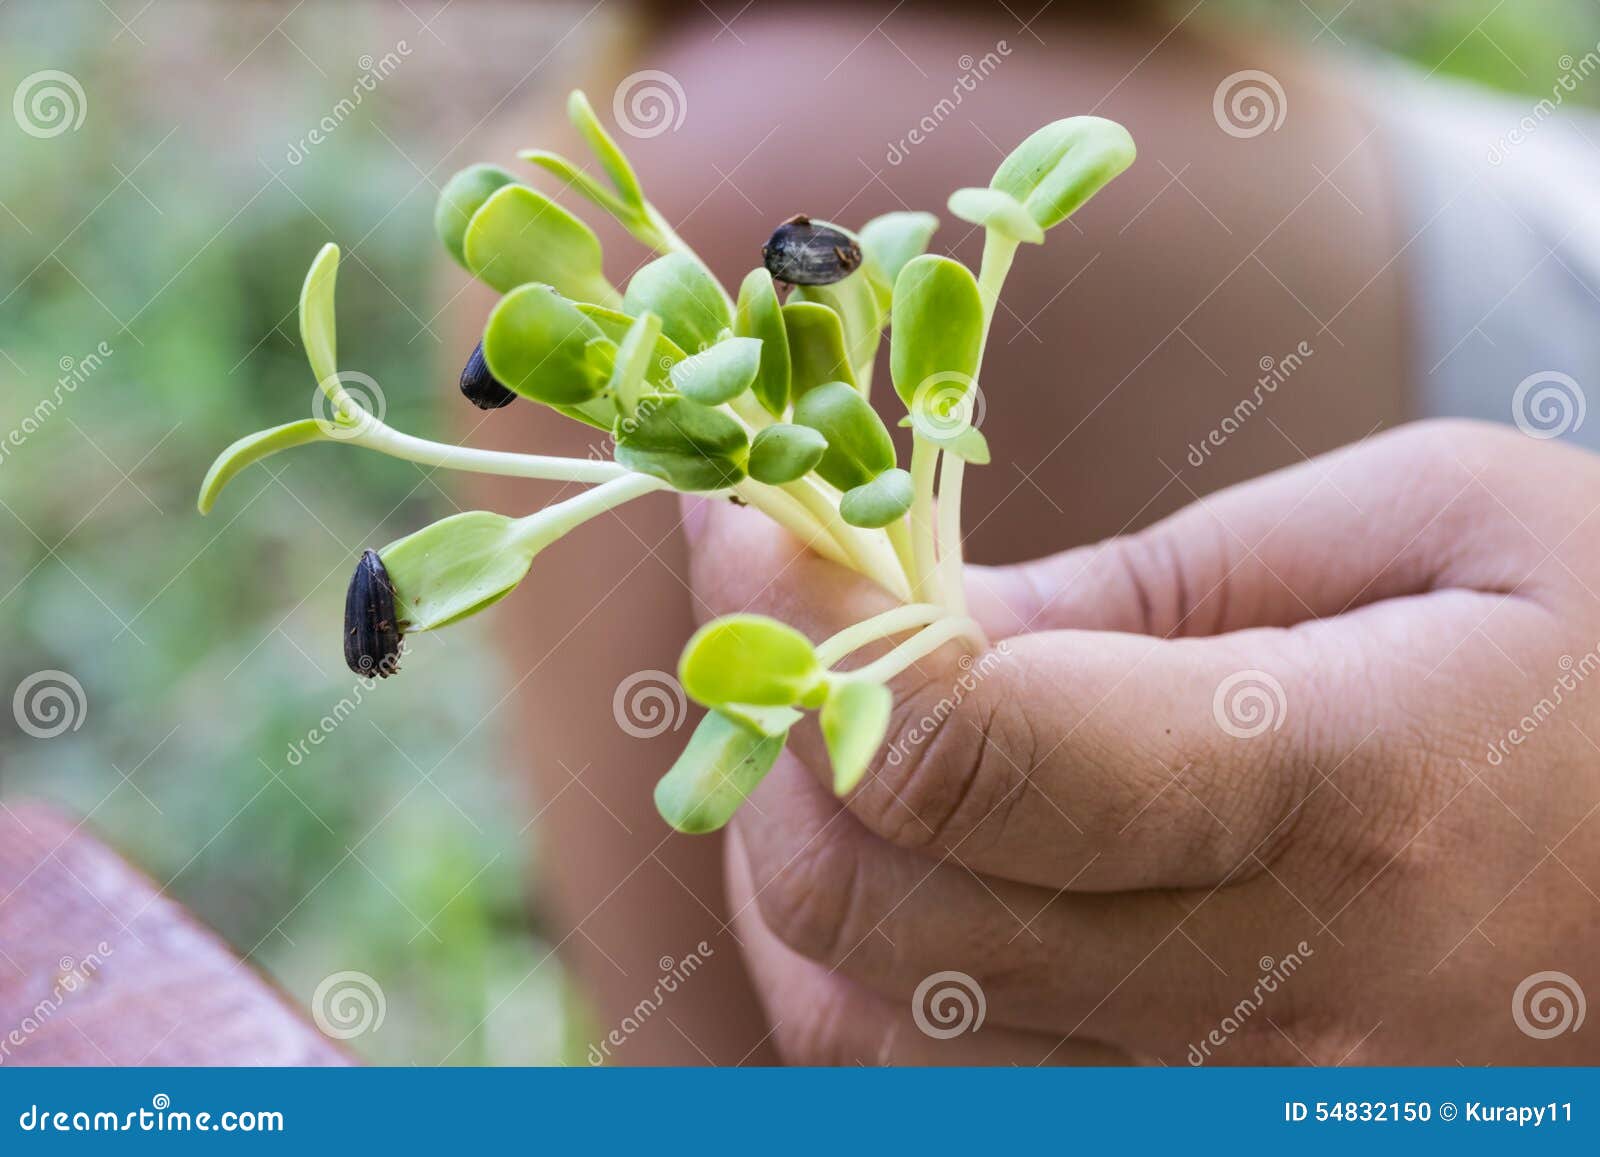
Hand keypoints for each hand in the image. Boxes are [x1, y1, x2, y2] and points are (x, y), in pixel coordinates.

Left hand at [682, 419, 1599, 1064]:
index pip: (963, 753)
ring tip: (838, 734)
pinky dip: (871, 983)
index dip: (801, 623)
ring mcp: (1242, 1115)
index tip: (748, 518)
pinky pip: (947, 1104)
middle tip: (783, 613)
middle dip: (771, 741)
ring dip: (798, 868)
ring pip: (870, 1039)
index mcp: (1340, 793)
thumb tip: (918, 617)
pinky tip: (917, 872)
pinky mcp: (1226, 1145)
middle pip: (872, 911)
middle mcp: (1275, 1003)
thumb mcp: (1439, 529)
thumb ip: (1155, 587)